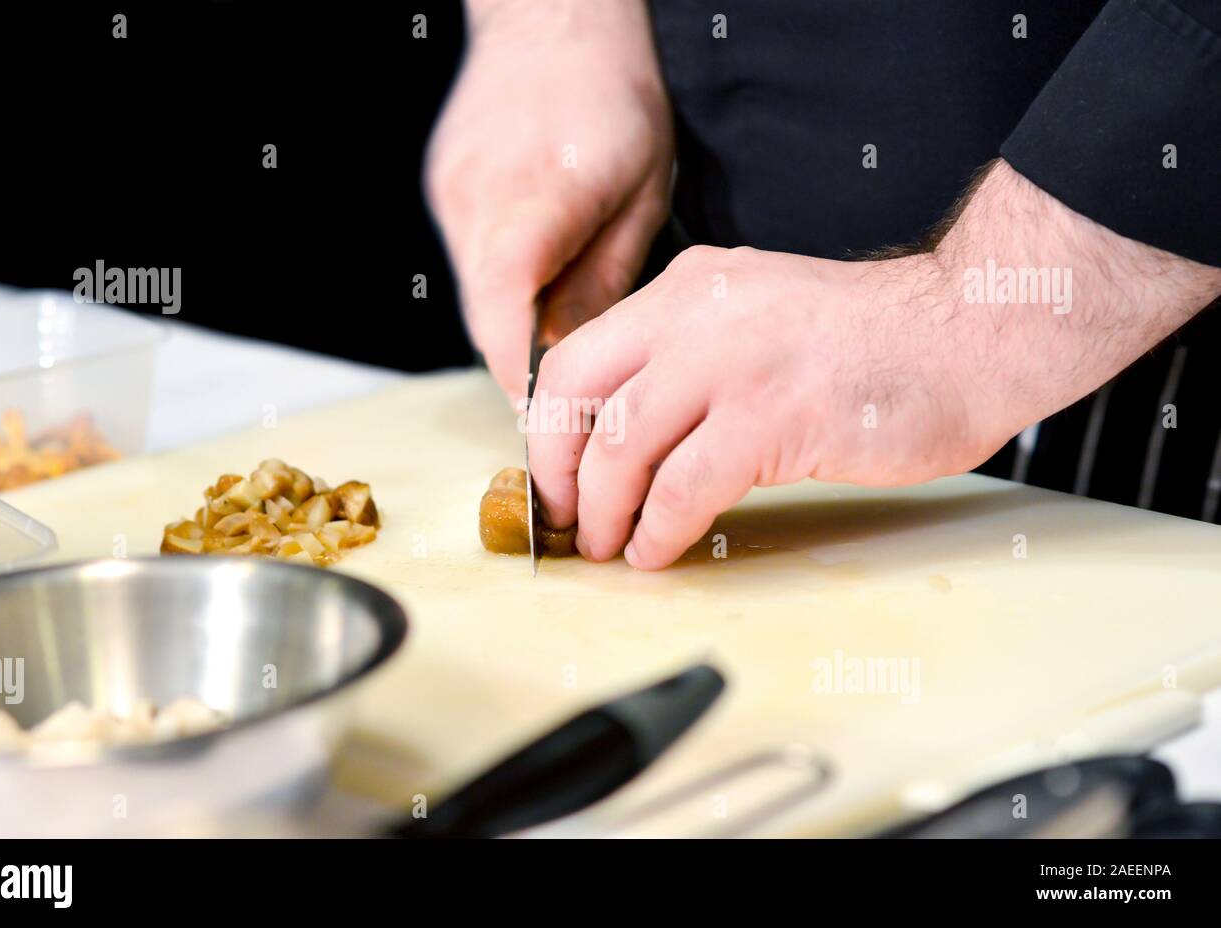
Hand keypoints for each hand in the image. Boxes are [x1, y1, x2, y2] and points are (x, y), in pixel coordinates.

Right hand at [426, 0, 672, 399]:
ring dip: (514, 319)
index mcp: (539, 199)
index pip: (505, 313)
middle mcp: (480, 200)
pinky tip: (539, 262)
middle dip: (525, 363)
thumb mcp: (641, 194)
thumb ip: (604, 281)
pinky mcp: (444, 189)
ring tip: (564, 317)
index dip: (522, 380)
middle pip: (486, 317)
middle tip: (571, 395)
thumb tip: (576, 360)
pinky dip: (503, 281)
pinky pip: (471, 259)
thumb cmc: (615, 99)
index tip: (548, 424)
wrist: (550, 17)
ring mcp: (452, 195)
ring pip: (476, 293)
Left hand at [528, 162, 1220, 568]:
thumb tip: (628, 433)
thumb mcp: (759, 316)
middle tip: (567, 520)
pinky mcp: (776, 417)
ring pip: (621, 449)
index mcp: (688, 289)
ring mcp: (734, 364)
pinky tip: (659, 551)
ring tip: (609, 548)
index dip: (549, 430)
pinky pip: (685, 488)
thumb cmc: (874, 341)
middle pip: (578, 402)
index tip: (554, 477)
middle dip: (558, 475)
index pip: (575, 358)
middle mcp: (697, 315)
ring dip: (604, 513)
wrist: (974, 330)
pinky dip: (659, 531)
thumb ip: (691, 355)